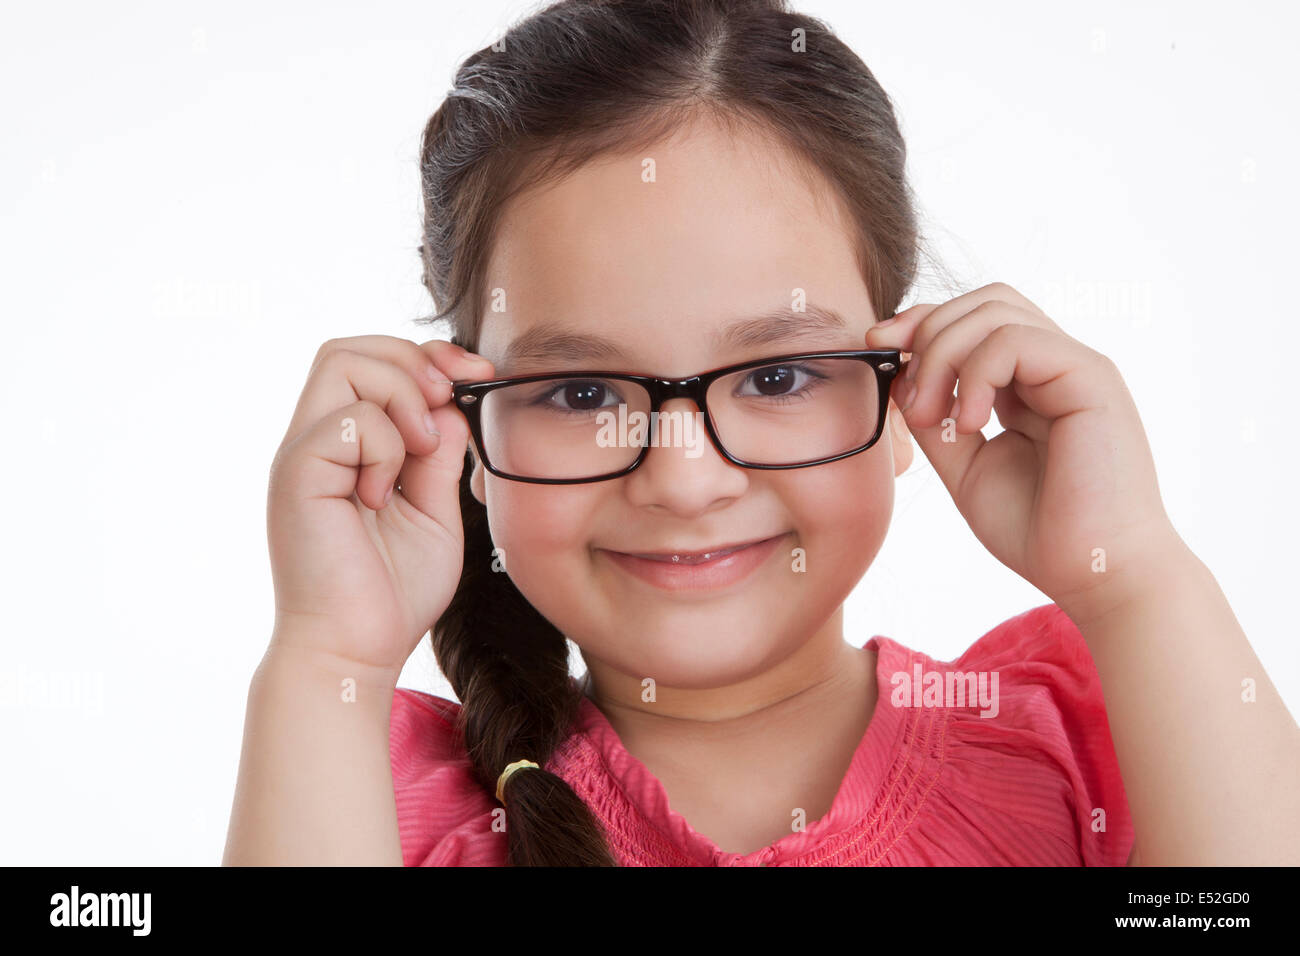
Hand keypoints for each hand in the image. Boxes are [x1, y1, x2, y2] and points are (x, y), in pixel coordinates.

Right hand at [265, 335, 495, 674]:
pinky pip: (346, 420)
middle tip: (448, 400)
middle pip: (349, 347)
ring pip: (342, 362)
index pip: (372, 360)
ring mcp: (301, 454)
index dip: (428, 355)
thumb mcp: (435, 508)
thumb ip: (439, 452)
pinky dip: (384, 446)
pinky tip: (383, 493)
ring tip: (419, 450)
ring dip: (400, 395)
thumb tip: (450, 401)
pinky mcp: (296, 475)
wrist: (357, 651)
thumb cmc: (393, 591)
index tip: (477, 375)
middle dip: (413, 359)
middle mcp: (316, 441)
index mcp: (346, 445)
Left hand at [866, 282, 1186, 621]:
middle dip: (927, 330)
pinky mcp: (1091, 377)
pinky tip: (971, 423)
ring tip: (934, 416)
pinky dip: (977, 372)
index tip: (878, 343)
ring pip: (996, 310)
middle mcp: (1056, 366)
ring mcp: (1076, 367)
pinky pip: (1017, 339)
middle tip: (908, 398)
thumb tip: (901, 376)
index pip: (975, 319)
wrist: (1094, 574)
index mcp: (1029, 384)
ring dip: (944, 355)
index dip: (922, 321)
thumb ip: (937, 420)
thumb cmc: (1039, 530)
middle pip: (984, 301)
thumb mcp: (966, 467)